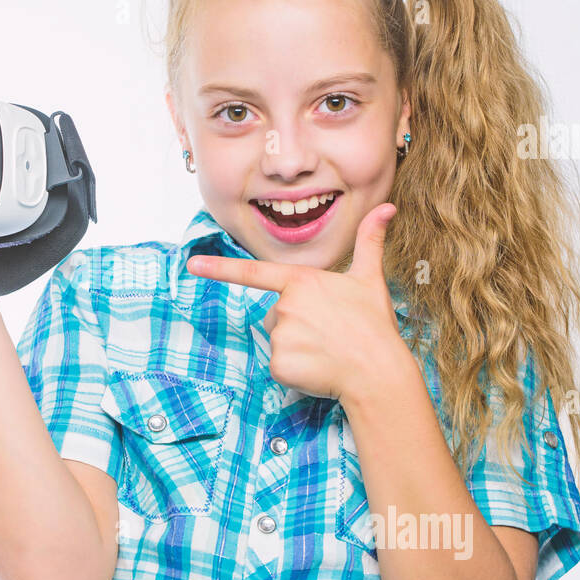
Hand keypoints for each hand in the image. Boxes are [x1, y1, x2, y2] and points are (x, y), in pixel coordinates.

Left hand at [185, 202, 407, 404]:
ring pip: (278, 339)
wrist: (378, 371)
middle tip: (329, 331)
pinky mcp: (278, 364)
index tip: (192, 265)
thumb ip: (370, 241)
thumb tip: (387, 207)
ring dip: (297, 346)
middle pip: (276, 313)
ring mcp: (280, 336)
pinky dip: (296, 370)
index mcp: (301, 281)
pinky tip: (319, 367)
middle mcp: (285, 306)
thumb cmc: (373, 325)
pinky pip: (279, 365)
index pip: (253, 272)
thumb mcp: (370, 279)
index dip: (219, 268)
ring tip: (327, 350)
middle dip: (297, 323)